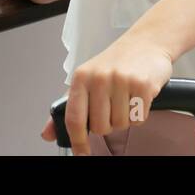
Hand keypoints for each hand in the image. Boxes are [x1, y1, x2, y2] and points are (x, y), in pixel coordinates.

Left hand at [39, 35, 173, 155]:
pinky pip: (138, 119)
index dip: (77, 141)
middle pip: (100, 127)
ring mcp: (122, 81)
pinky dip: (139, 113)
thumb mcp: (87, 78)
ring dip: (125, 118)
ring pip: (120, 124)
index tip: (81, 153)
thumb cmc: (116, 61)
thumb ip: (68, 107)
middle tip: (113, 106)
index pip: (74, 118)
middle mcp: (100, 78)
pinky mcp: (142, 85)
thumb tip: (48, 133)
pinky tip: (138, 96)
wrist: (147, 41)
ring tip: (126, 97)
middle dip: (108, 124)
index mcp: (82, 77)